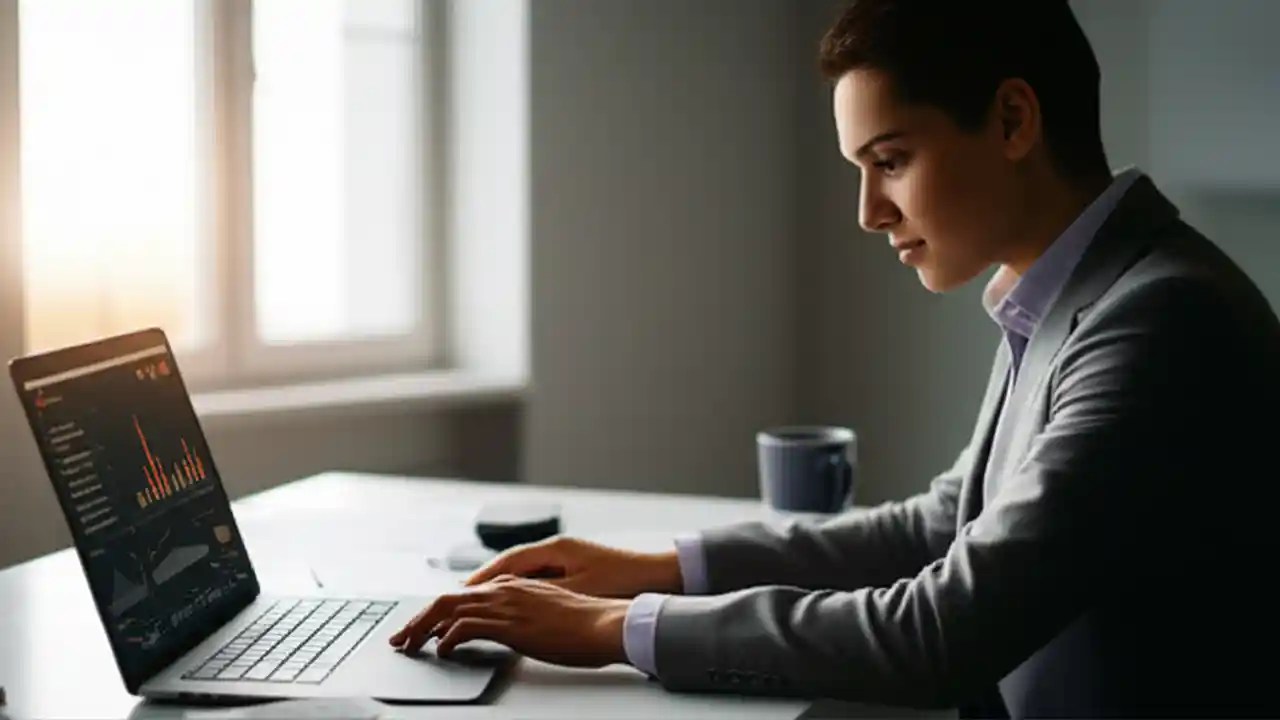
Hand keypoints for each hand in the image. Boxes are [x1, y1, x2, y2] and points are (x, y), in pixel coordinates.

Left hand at [387, 576, 630, 667]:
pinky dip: (447, 641)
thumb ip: (526, 612)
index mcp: (515, 585)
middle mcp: (505, 589)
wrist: (605, 623)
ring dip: (423, 629)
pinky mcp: (508, 624)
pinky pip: (464, 629)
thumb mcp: (550, 612)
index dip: (439, 610)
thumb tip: (511, 627)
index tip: (424, 626)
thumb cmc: (586, 622)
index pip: (465, 594)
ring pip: (448, 611)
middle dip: (419, 618)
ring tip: (410, 646)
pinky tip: (443, 652)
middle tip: (402, 637)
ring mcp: (505, 605)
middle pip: (448, 599)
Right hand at [465, 535, 681, 597]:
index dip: (483, 576)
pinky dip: (523, 585)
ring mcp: (568, 556)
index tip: (462, 589)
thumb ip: (542, 591)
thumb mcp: (577, 590)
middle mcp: (559, 547)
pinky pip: (540, 574)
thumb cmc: (622, 581)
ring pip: (526, 569)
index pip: (509, 560)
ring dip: (504, 582)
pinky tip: (517, 598)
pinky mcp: (577, 566)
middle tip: (462, 594)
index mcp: (556, 548)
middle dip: (487, 578)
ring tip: (482, 597)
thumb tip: (510, 595)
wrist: (658, 576)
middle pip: (513, 562)